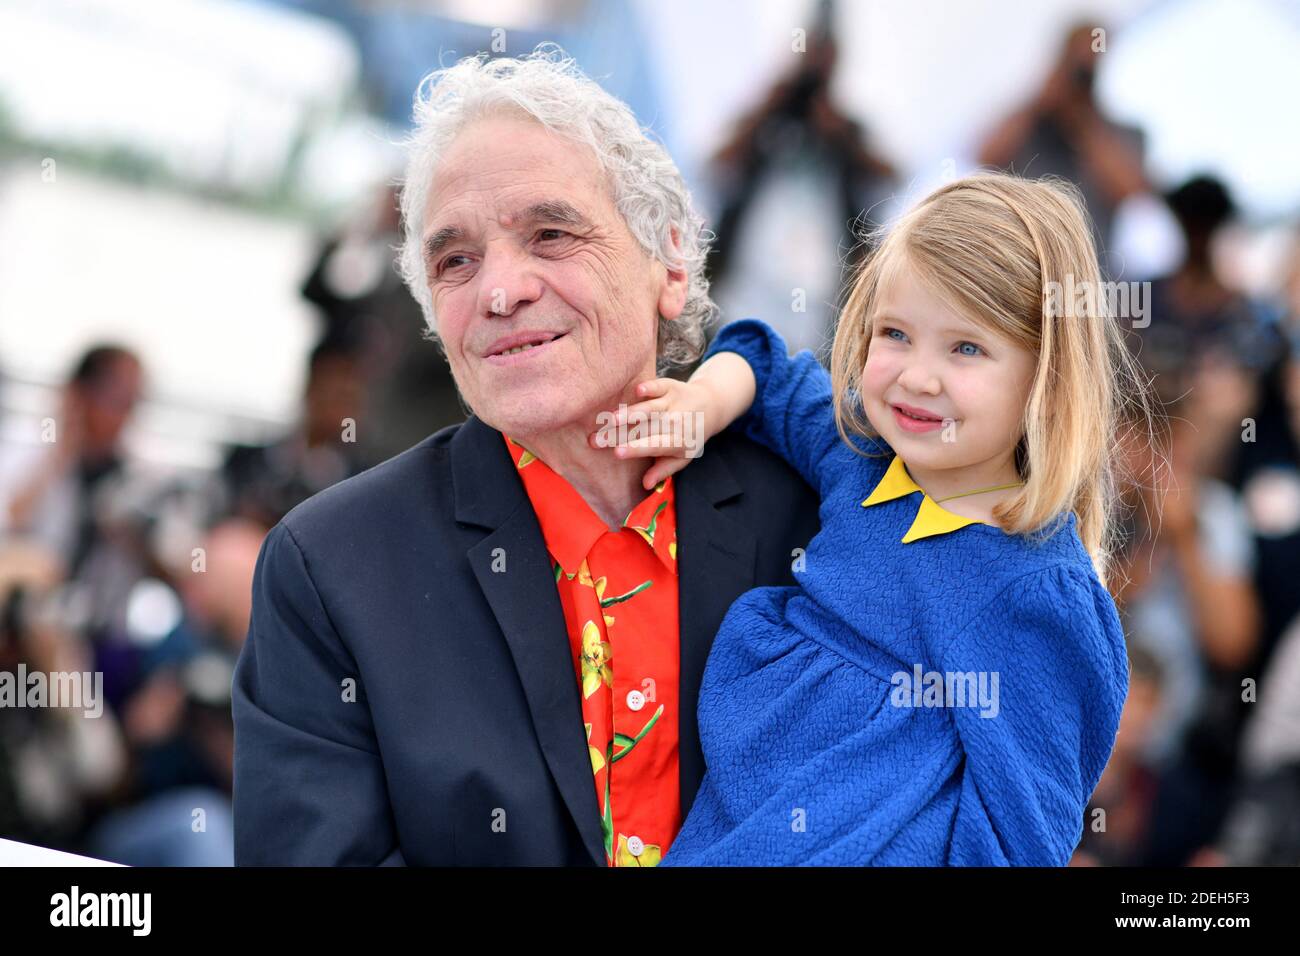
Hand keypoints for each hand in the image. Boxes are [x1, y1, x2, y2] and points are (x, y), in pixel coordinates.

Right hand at [590, 378, 720, 489]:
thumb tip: (646, 484)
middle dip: (618, 435)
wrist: (711, 406)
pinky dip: (650, 388)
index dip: (636, 449)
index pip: (654, 446)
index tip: (617, 453)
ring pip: (649, 409)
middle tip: (594, 441)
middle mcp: (676, 422)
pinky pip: (659, 387)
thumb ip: (664, 470)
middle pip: (644, 429)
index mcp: (678, 441)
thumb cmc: (690, 436)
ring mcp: (673, 403)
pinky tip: (638, 390)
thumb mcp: (682, 457)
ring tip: (609, 419)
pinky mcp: (670, 386)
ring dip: (629, 414)